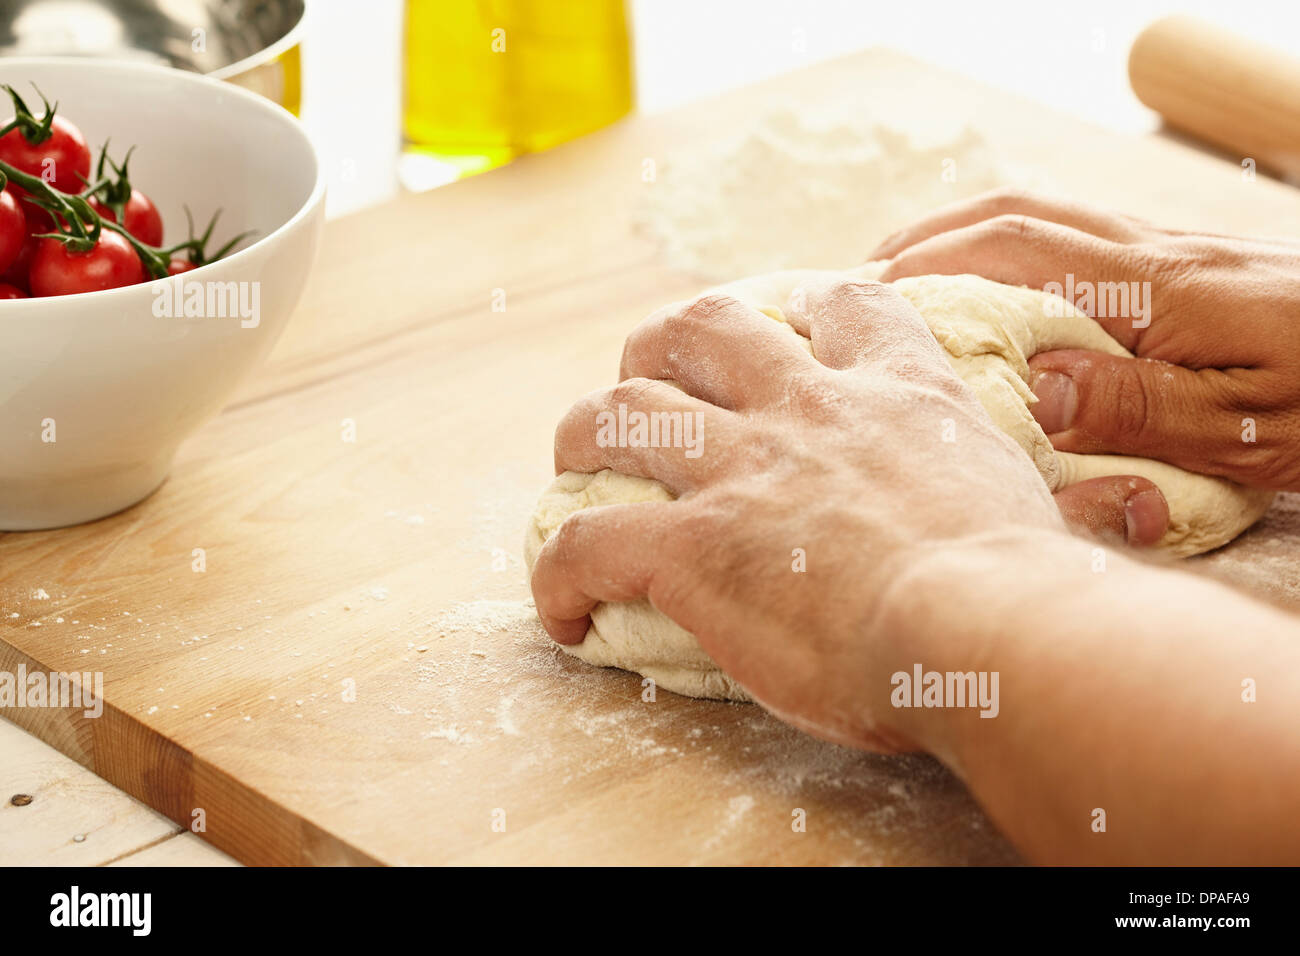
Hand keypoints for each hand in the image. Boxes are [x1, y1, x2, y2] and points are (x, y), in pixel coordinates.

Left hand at [530, 280, 1063, 752]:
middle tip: (644, 387)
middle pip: (697, 327)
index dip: (809, 307)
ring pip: (614, 412)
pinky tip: (563, 610)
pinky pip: (585, 540)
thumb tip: (1103, 517)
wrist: (990, 629)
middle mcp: (806, 412)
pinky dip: (557, 575)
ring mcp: (740, 471)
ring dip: (579, 438)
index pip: (844, 304)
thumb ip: (1027, 491)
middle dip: (654, 347)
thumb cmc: (1030, 586)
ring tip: (574, 474)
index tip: (792, 323)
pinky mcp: (692, 546)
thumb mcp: (1037, 503)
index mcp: (895, 393)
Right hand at [875, 188, 1299, 502]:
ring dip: (966, 237)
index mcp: (1157, 291)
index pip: (1014, 252)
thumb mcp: (1249, 429)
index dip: (928, 267)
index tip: (862, 297)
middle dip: (929, 239)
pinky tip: (1002, 294)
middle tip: (862, 279)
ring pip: (1047, 219)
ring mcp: (1173, 256)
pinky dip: (1014, 252)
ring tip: (910, 277)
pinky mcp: (1192, 270)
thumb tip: (1034, 387)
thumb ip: (1139, 404)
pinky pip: (1080, 242)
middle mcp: (1155, 256)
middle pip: (1018, 214)